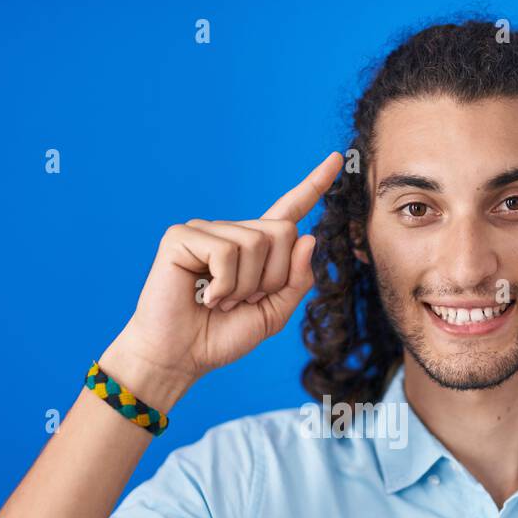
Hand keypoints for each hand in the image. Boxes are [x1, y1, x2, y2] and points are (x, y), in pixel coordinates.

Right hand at [99, 151, 344, 410]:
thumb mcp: (272, 314)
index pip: (289, 211)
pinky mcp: (182, 236)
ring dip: (245, 285)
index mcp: (255, 249)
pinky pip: (226, 250)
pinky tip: (205, 296)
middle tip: (242, 301)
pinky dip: (224, 283)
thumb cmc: (219, 337)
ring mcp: (205, 231)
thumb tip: (308, 237)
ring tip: (220, 301)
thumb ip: (296, 281)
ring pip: (256, 242)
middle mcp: (232, 233)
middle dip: (272, 277)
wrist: (181, 357)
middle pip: (283, 232)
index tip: (336, 160)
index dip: (313, 186)